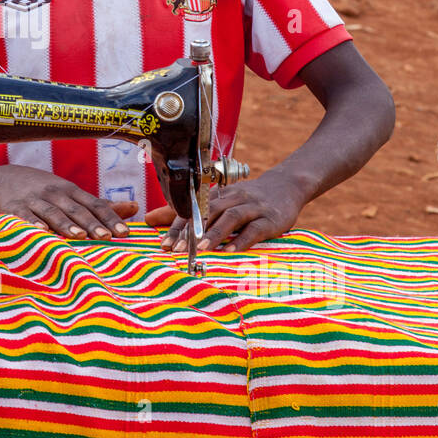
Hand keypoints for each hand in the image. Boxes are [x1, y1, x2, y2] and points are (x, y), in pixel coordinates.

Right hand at [0, 165, 137, 240]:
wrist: (1, 180)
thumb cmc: (43, 191)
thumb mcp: (70, 193)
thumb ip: (100, 205)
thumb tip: (135, 208)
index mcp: (71, 190)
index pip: (95, 204)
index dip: (110, 218)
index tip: (125, 233)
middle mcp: (55, 193)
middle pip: (76, 209)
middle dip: (92, 223)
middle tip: (108, 237)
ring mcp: (34, 200)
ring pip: (53, 213)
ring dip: (66, 225)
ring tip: (80, 236)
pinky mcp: (14, 208)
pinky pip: (24, 217)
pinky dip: (32, 225)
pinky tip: (41, 233)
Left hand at [149, 173, 305, 253]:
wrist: (287, 185)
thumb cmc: (246, 199)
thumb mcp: (217, 201)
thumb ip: (186, 211)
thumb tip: (150, 219)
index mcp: (217, 196)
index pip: (192, 209)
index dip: (177, 226)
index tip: (163, 244)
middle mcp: (233, 199)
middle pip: (208, 212)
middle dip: (191, 231)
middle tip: (176, 250)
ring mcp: (253, 208)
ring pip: (231, 218)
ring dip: (215, 234)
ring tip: (201, 250)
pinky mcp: (271, 219)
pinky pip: (255, 229)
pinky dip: (242, 241)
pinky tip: (231, 253)